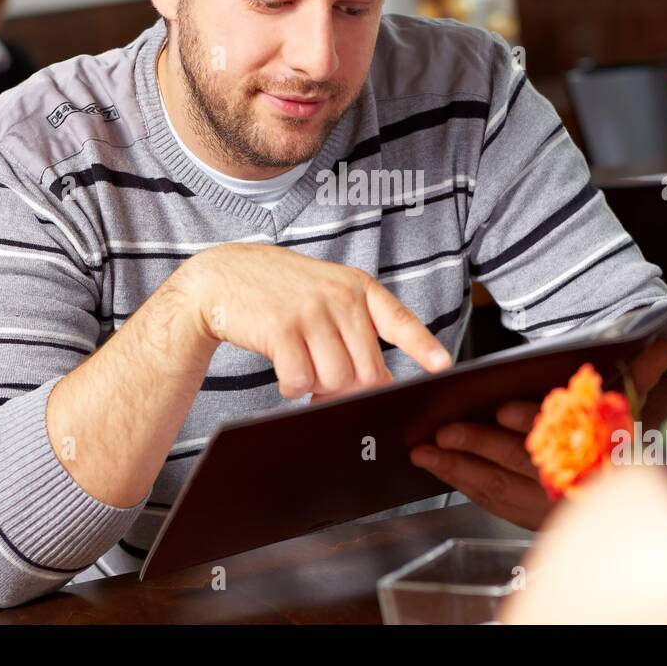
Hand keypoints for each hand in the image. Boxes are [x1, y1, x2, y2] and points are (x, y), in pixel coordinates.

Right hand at [172, 243, 451, 399]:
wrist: (223, 276)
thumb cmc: (282, 292)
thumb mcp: (326, 293)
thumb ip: (353, 330)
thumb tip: (372, 385)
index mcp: (358, 288)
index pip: (399, 321)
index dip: (423, 346)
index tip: (443, 365)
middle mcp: (340, 297)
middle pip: (366, 371)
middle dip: (349, 389)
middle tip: (327, 384)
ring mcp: (311, 311)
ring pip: (335, 381)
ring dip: (317, 387)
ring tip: (302, 366)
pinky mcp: (281, 329)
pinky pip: (300, 381)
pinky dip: (291, 386)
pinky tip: (283, 367)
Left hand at [409, 338, 666, 529]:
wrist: (621, 505)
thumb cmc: (615, 451)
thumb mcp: (629, 415)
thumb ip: (639, 378)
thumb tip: (663, 344)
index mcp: (592, 457)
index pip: (563, 435)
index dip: (531, 422)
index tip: (503, 410)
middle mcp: (567, 483)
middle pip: (520, 461)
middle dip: (480, 445)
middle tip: (446, 430)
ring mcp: (544, 506)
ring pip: (496, 485)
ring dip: (458, 469)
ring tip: (426, 450)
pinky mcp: (525, 518)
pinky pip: (488, 501)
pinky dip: (461, 485)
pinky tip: (437, 468)